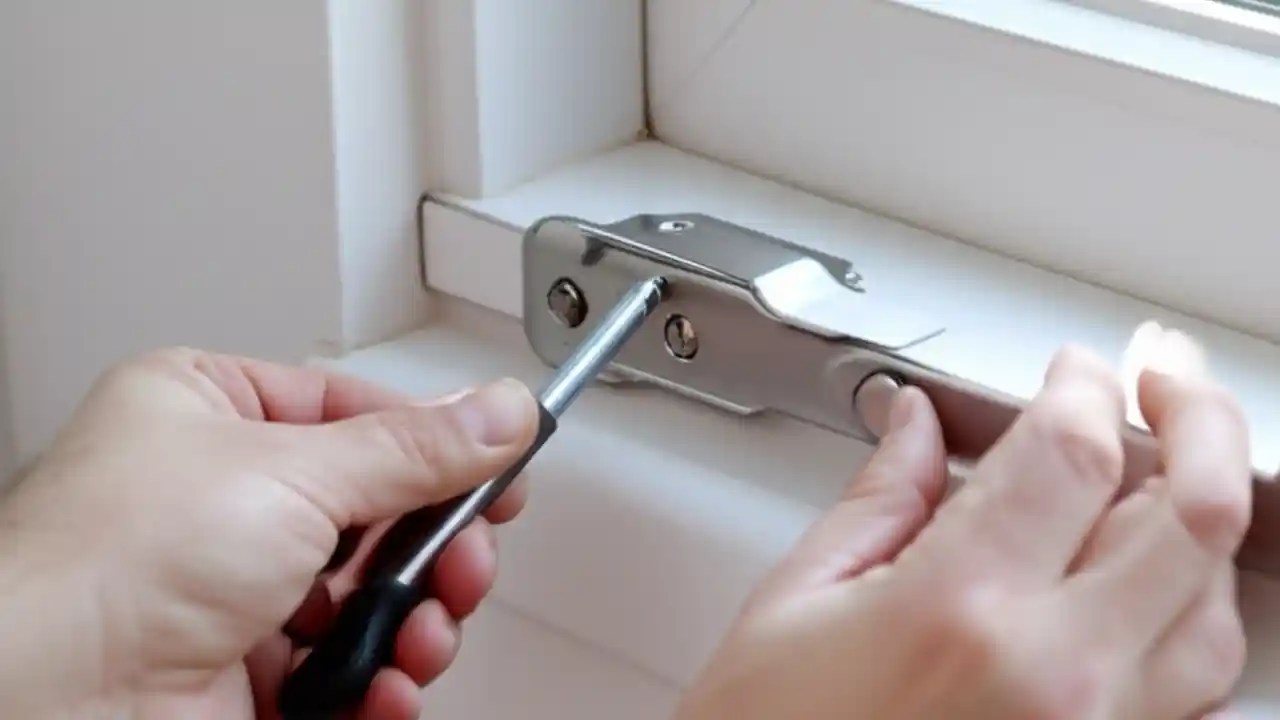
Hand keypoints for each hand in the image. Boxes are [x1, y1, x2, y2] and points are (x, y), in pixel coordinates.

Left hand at [0, 348, 539, 719]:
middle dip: (433, 548)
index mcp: (208, 412)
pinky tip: (384, 685)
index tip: (500, 466)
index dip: (433, 440)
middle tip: (465, 561)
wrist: (50, 707)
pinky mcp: (243, 670)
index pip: (354, 410)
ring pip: (368, 594)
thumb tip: (498, 413)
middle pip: (374, 510)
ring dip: (415, 619)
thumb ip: (414, 449)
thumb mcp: (293, 472)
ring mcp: (231, 589)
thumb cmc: (109, 567)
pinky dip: (378, 681)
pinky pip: (342, 665)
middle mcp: (218, 498)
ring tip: (421, 633)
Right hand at [677, 344, 1250, 718]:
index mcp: (956, 612)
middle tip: (1167, 383)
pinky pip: (1200, 692)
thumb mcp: (793, 606)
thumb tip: (915, 427)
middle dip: (1198, 419)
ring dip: (1196, 525)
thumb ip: (876, 502)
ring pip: (1213, 604)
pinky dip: (1187, 620)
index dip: (1084, 385)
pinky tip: (1144, 588)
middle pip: (1194, 513)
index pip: (1071, 452)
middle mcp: (1051, 677)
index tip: (1074, 369)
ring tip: (1154, 484)